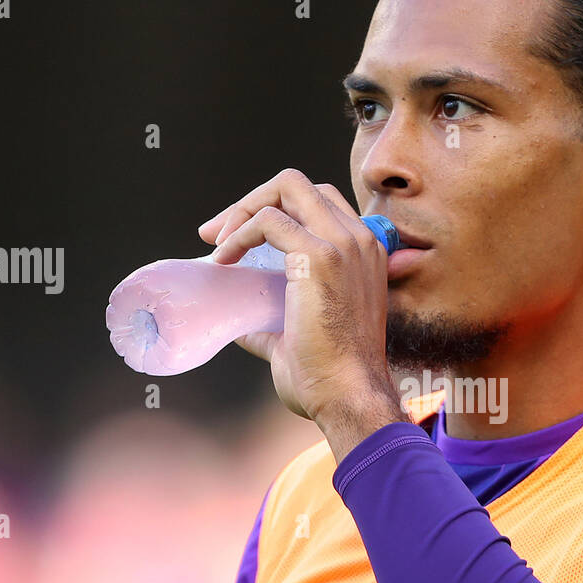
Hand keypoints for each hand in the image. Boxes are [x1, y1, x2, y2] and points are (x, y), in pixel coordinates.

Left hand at [197, 169, 404, 432]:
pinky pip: (269, 221)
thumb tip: (237, 325)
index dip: (274, 209)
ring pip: (285, 187)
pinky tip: (224, 260)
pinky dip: (239, 234)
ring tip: (217, 244)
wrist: (349, 397)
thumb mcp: (302, 336)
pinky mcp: (321, 257)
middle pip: (300, 185)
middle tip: (217, 234)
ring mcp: (343, 245)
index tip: (237, 238)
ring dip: (243, 209)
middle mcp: (360, 241)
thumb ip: (273, 323)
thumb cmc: (330, 378)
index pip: (318, 202)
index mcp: (365, 254)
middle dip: (252, 200)